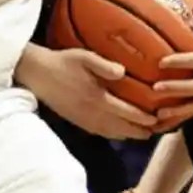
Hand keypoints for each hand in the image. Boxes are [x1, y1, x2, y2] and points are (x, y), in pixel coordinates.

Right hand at [18, 45, 156, 139]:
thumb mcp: (83, 57)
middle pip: (121, 127)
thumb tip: (122, 72)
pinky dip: (112, 135)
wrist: (37, 74)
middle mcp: (92, 112)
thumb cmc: (62, 62)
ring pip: (110, 132)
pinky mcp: (76, 121)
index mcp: (97, 97)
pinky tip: (118, 132)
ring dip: (127, 135)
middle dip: (138, 131)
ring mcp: (83, 119)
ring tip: (140, 134)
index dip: (142, 118)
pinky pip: (99, 132)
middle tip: (153, 132)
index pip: (125, 112)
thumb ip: (103, 65)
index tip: (155, 119)